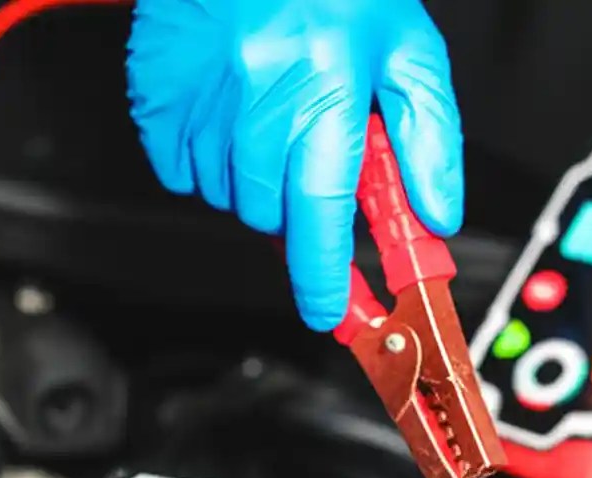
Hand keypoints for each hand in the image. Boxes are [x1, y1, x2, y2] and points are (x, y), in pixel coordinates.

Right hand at [127, 0, 462, 330]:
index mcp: (323, 94)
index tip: (333, 313)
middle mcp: (255, 105)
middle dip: (301, 208)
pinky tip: (234, 116)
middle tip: (314, 160)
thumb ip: (430, 139)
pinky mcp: (156, 97)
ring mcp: (198, 104)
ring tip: (276, 117)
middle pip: (274, 216)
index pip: (322, 218)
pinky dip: (210, 162)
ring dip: (259, 182)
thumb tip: (435, 213)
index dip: (327, 280)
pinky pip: (181, 169)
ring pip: (228, 196)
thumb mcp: (407, 51)